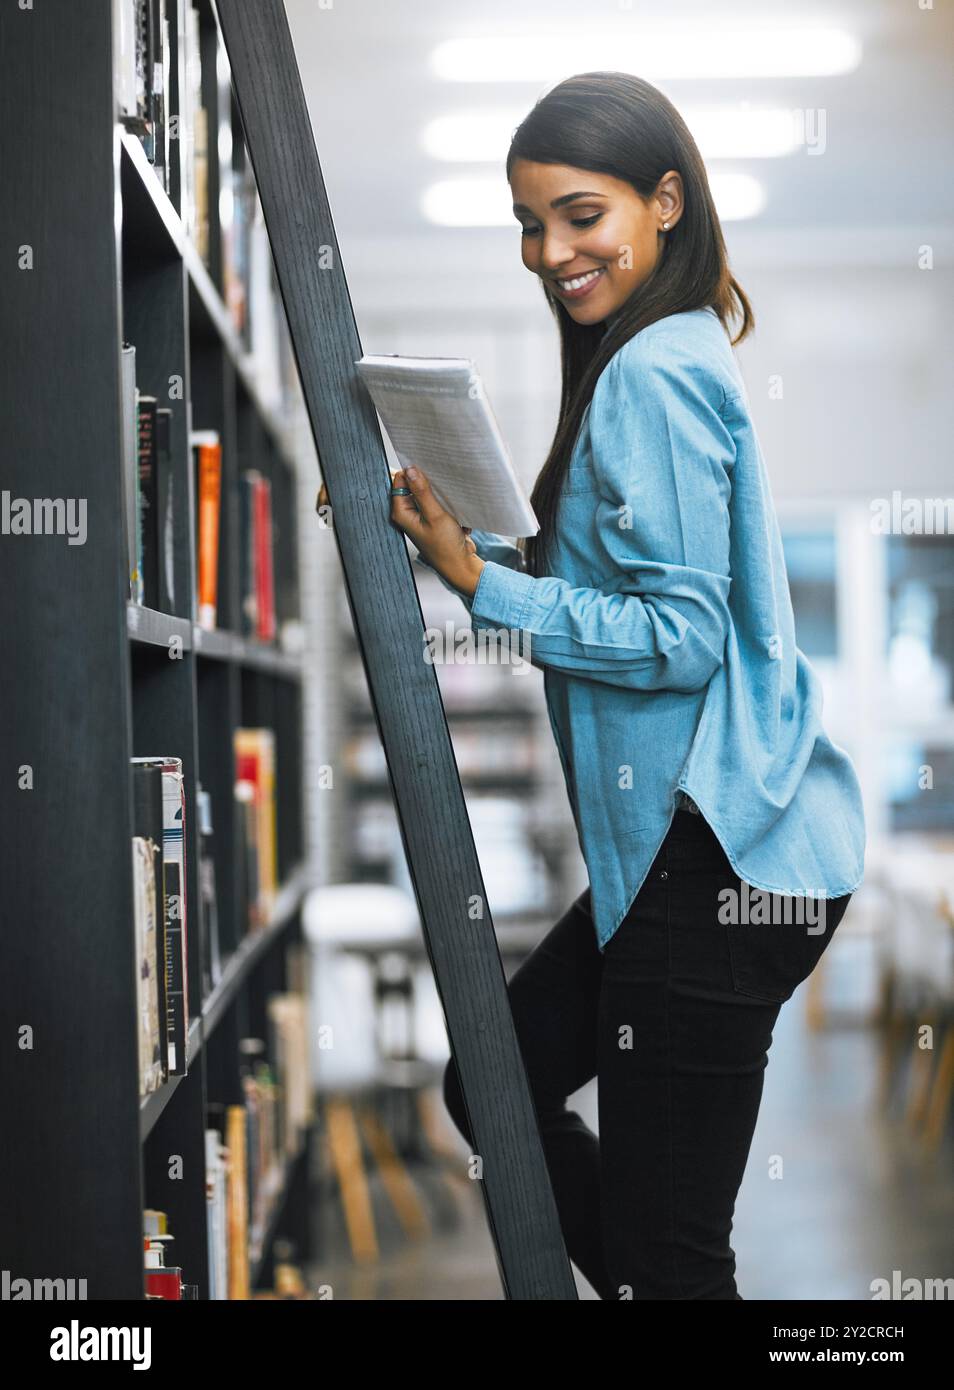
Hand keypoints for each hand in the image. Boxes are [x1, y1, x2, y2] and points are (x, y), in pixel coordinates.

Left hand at [389, 467, 484, 597]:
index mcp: (402, 512)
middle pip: (414, 484)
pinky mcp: (433, 517)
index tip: (427, 468)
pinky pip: (440, 502)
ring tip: (450, 509)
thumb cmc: (445, 546)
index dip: (412, 471)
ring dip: (442, 496)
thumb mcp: (435, 515)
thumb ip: (422, 491)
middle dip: (430, 484)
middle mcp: (408, 513)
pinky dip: (449, 506)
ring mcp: (421, 515)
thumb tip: (411, 469)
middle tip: (442, 491)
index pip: (400, 480)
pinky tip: (455, 519)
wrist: (460, 565)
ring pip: (429, 492)